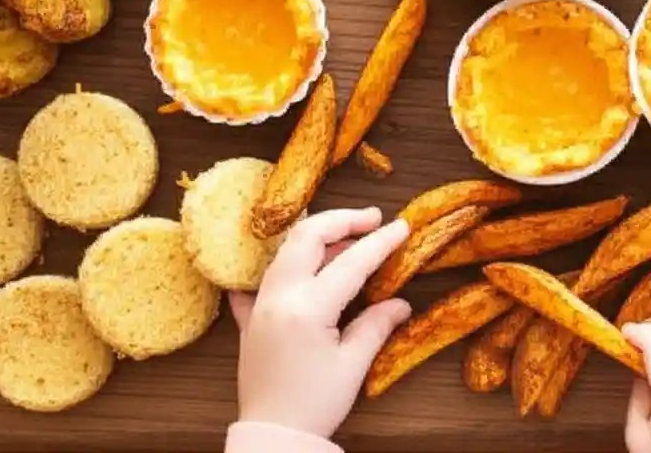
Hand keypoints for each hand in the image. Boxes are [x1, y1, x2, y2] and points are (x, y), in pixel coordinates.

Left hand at [229, 207, 410, 438]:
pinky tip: (294, 268)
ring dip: (317, 237)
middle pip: (307, 236)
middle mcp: (279, 296)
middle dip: (342, 220)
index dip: (379, 242)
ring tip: (347, 239)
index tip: (401, 227)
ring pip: (286, 252)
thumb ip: (375, 326)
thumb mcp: (352, 366)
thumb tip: (400, 303)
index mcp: (308, 308)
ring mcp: (259, 305)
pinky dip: (281, 267)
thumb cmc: (315, 404)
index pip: (351, 262)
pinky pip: (258, 281)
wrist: (272, 435)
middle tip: (372, 219)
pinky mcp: (249, 319)